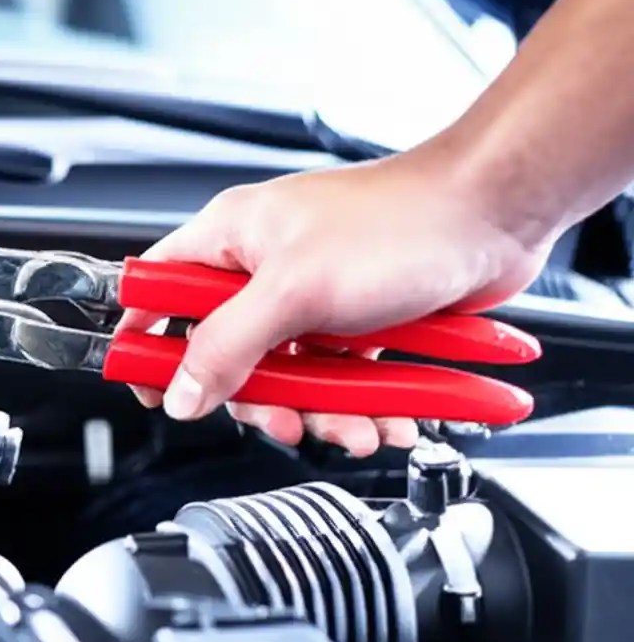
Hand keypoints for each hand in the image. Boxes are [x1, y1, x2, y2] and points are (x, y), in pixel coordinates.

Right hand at [118, 150, 552, 454]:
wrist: (495, 216)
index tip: (146, 384)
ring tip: (354, 425)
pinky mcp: (357, 323)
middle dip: (259, 398)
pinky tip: (386, 416)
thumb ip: (228, 346)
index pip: (159, 289)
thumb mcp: (294, 291)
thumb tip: (182, 391)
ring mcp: (312, 296)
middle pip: (226, 353)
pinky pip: (340, 379)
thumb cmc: (401, 222)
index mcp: (233, 238)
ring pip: (289, 376)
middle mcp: (266, 266)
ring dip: (322, 412)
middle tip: (279, 418)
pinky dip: (362, 406)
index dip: (146, 337)